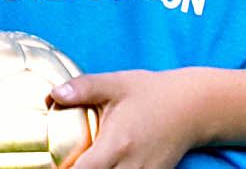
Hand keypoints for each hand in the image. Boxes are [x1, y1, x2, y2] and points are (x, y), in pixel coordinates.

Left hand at [56, 68, 221, 168]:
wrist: (194, 107)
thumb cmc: (151, 93)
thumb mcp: (115, 84)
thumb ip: (83, 88)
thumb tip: (53, 94)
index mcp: (118, 144)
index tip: (52, 163)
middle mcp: (132, 166)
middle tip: (64, 162)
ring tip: (81, 163)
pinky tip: (103, 164)